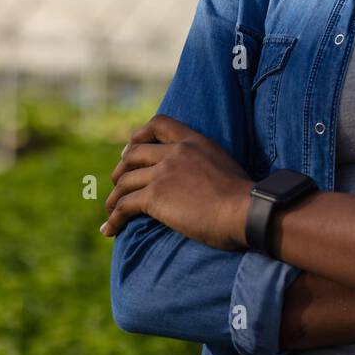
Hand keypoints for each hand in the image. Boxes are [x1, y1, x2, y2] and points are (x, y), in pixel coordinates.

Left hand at [99, 114, 253, 249]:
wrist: (245, 210)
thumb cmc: (243, 196)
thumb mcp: (224, 165)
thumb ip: (203, 164)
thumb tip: (196, 180)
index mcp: (194, 141)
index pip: (159, 124)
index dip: (140, 135)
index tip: (131, 149)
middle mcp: (176, 152)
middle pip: (134, 154)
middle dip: (121, 169)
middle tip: (118, 183)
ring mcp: (163, 173)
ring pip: (125, 182)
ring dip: (114, 198)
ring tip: (111, 211)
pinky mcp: (155, 196)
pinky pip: (124, 206)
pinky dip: (114, 219)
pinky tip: (109, 230)